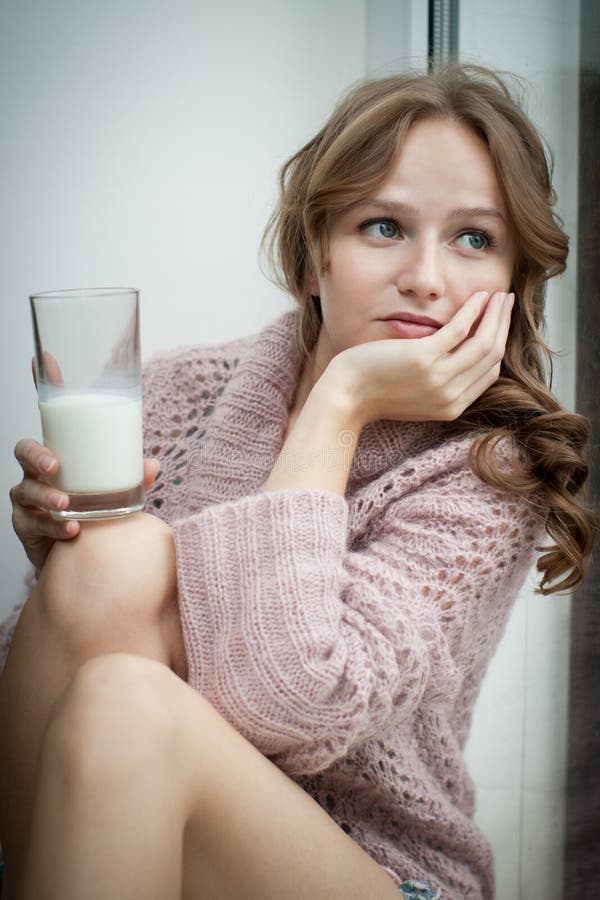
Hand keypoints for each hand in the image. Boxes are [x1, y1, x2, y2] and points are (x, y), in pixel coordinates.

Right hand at [10, 440, 159, 573]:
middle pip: (23, 464)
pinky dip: (55, 527)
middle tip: (54, 469)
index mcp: (48, 468)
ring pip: (27, 495)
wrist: (76, 556)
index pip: (30, 449)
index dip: (36, 450)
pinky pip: (35, 526)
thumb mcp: (107, 494)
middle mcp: (32, 483)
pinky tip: (72, 530)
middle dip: (36, 462)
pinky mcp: (27, 531)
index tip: (55, 459)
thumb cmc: (88, 514)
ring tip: (66, 504)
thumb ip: (128, 480)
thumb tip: (152, 465)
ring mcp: (26, 507)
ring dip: (47, 498)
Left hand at [326, 290, 513, 426]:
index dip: (499, 343)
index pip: (489, 373)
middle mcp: (450, 397)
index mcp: (451, 407)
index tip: (500, 322)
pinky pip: (460, 329)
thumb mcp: (416, 394)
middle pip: (491, 356)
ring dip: (495, 314)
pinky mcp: (424, 359)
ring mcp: (439, 379)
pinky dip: (473, 310)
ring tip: (499, 295)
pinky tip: (477, 297)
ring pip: (484, 343)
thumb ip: (440, 382)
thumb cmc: (374, 391)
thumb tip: (458, 353)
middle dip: (503, 324)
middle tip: (507, 301)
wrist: (346, 396)